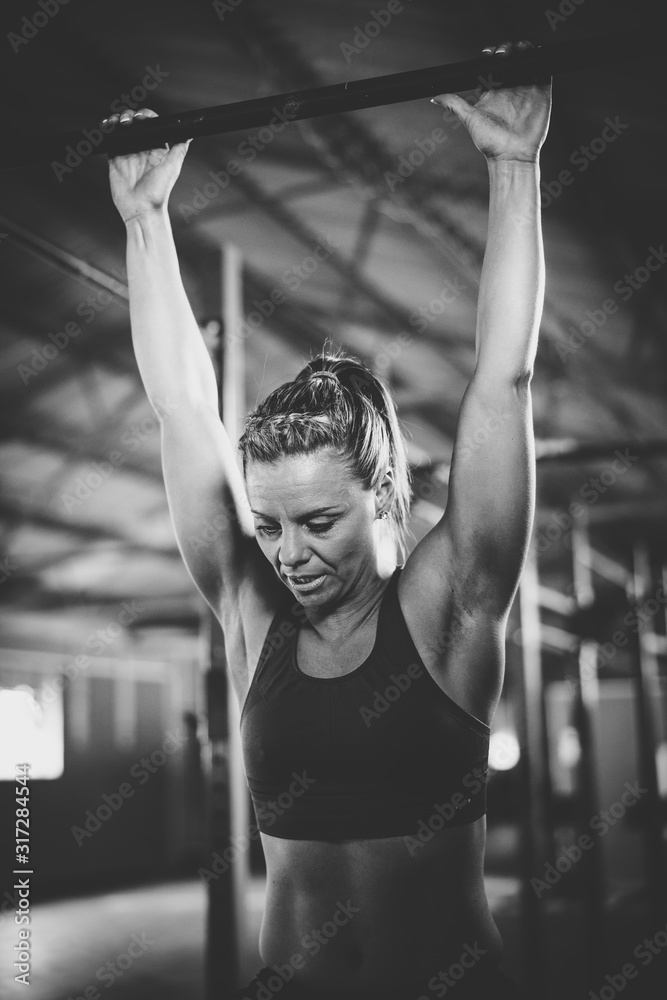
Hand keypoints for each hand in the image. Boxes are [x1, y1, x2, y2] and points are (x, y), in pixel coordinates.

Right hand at [105, 108, 191, 222]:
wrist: (141, 210)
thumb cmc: (158, 192)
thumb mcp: (172, 168)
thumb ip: (179, 150)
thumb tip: (190, 132)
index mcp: (157, 149)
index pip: (151, 125)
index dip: (146, 116)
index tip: (141, 116)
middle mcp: (143, 149)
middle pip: (135, 124)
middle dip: (130, 116)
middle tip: (128, 120)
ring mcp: (128, 153)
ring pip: (122, 129)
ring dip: (118, 121)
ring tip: (117, 122)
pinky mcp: (115, 159)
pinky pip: (110, 140)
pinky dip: (108, 131)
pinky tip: (107, 126)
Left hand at [431, 41, 551, 162]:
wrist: (512, 156)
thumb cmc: (490, 142)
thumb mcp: (470, 119)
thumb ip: (455, 105)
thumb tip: (434, 98)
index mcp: (494, 91)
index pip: (494, 66)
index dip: (492, 55)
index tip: (488, 53)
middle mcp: (511, 88)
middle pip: (512, 59)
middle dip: (508, 49)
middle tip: (503, 52)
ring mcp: (527, 89)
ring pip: (528, 61)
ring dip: (525, 50)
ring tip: (519, 48)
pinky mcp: (542, 92)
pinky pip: (545, 70)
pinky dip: (542, 59)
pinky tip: (536, 53)